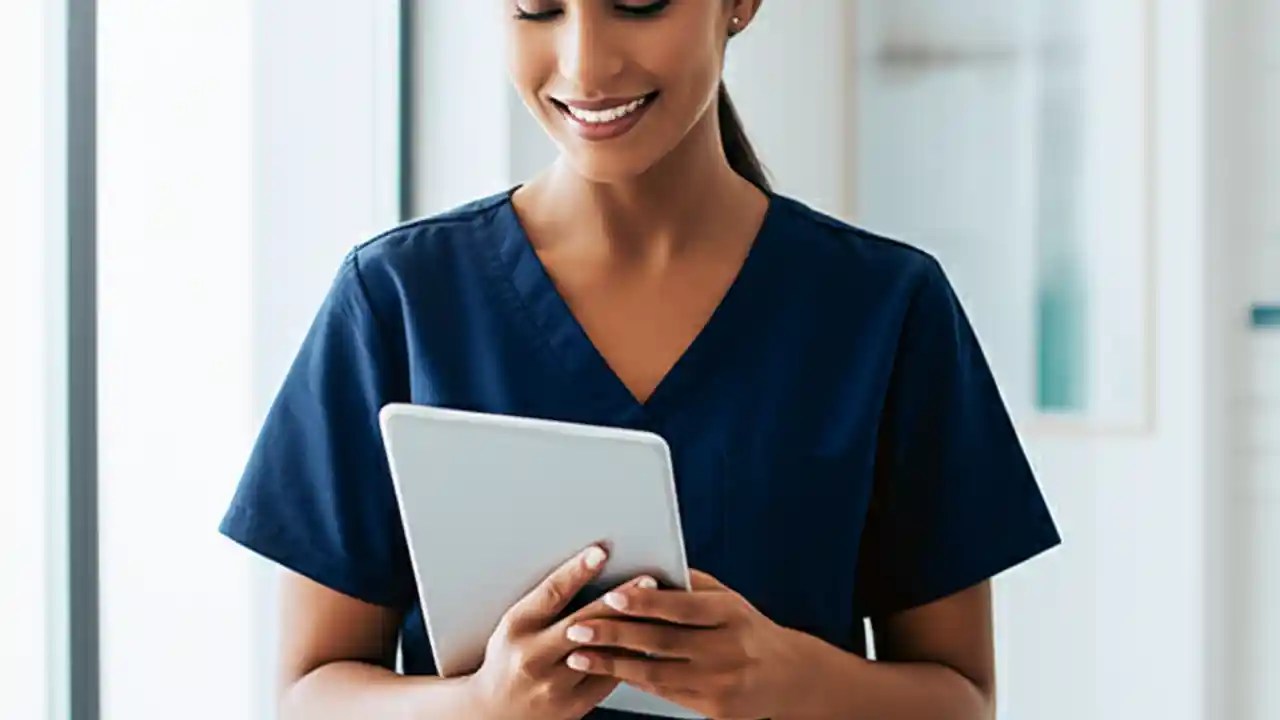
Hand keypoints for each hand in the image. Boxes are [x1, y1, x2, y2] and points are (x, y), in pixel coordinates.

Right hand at [466, 545, 657, 719]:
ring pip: (603, 652)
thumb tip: (586, 567)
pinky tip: (646, 641)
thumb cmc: (508, 659)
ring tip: (657, 610)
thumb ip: (545, 603)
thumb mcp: (514, 625)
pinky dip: (629, 657)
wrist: (493, 712)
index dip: (577, 571)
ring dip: (632, 629)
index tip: (600, 552)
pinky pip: (610, 677)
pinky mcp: (573, 706)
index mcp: (515, 628)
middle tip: (646, 581)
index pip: (550, 594)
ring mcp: (554, 685)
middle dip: (619, 600)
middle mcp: (533, 657)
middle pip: (583, 622)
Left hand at [560, 569, 805, 719]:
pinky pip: (663, 692)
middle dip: (614, 633)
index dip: (645, 601)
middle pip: (662, 641)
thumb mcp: (728, 599)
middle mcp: (728, 649)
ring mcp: (720, 682)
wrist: (788, 676)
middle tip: (577, 626)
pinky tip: (606, 671)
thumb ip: (689, 584)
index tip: (611, 595)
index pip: (682, 607)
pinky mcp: (713, 708)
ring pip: (656, 672)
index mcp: (731, 613)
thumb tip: (644, 566)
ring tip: (578, 653)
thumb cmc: (748, 629)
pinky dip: (632, 680)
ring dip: (612, 663)